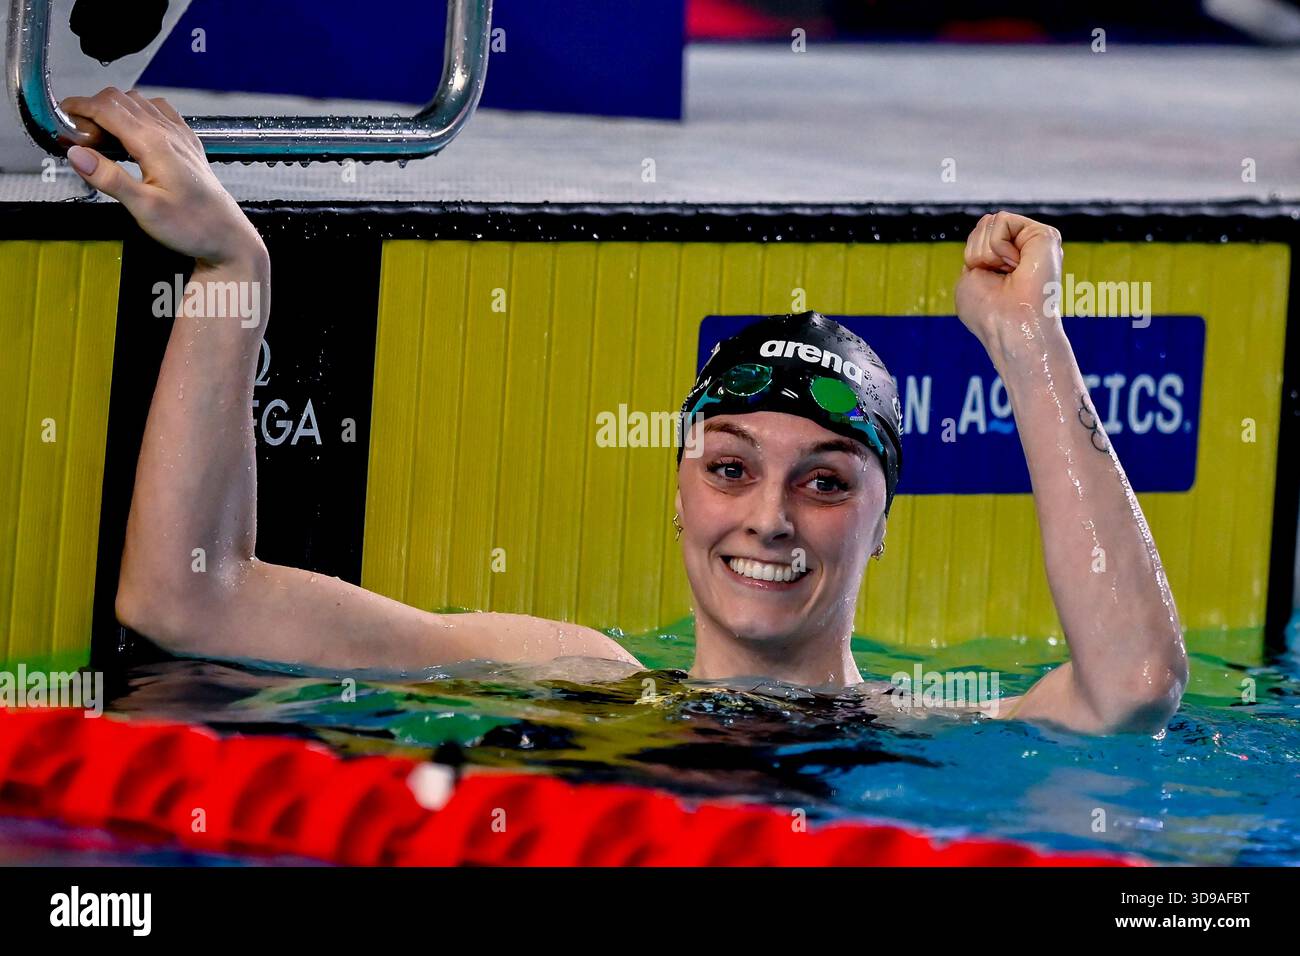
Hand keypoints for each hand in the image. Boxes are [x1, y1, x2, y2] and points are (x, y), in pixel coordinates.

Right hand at [60, 87, 264, 268]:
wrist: (228, 238)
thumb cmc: (193, 227)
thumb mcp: (144, 208)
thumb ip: (109, 178)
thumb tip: (76, 153)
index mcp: (154, 143)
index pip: (107, 107)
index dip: (79, 108)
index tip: (62, 118)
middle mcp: (169, 133)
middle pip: (120, 99)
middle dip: (92, 110)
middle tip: (80, 138)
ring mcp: (181, 136)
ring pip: (139, 102)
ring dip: (114, 110)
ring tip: (103, 139)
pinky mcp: (188, 144)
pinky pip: (159, 112)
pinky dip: (137, 114)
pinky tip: (133, 134)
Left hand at [954, 211, 1063, 354]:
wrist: (1009, 325)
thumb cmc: (988, 312)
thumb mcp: (969, 277)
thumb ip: (977, 250)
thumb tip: (988, 225)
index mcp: (1008, 260)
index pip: (978, 235)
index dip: (972, 256)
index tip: (987, 282)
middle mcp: (1024, 249)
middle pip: (984, 224)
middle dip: (978, 252)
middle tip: (998, 278)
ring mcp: (1035, 242)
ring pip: (991, 221)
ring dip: (987, 253)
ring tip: (1008, 274)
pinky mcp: (1045, 235)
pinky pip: (1002, 220)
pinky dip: (997, 246)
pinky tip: (1015, 266)